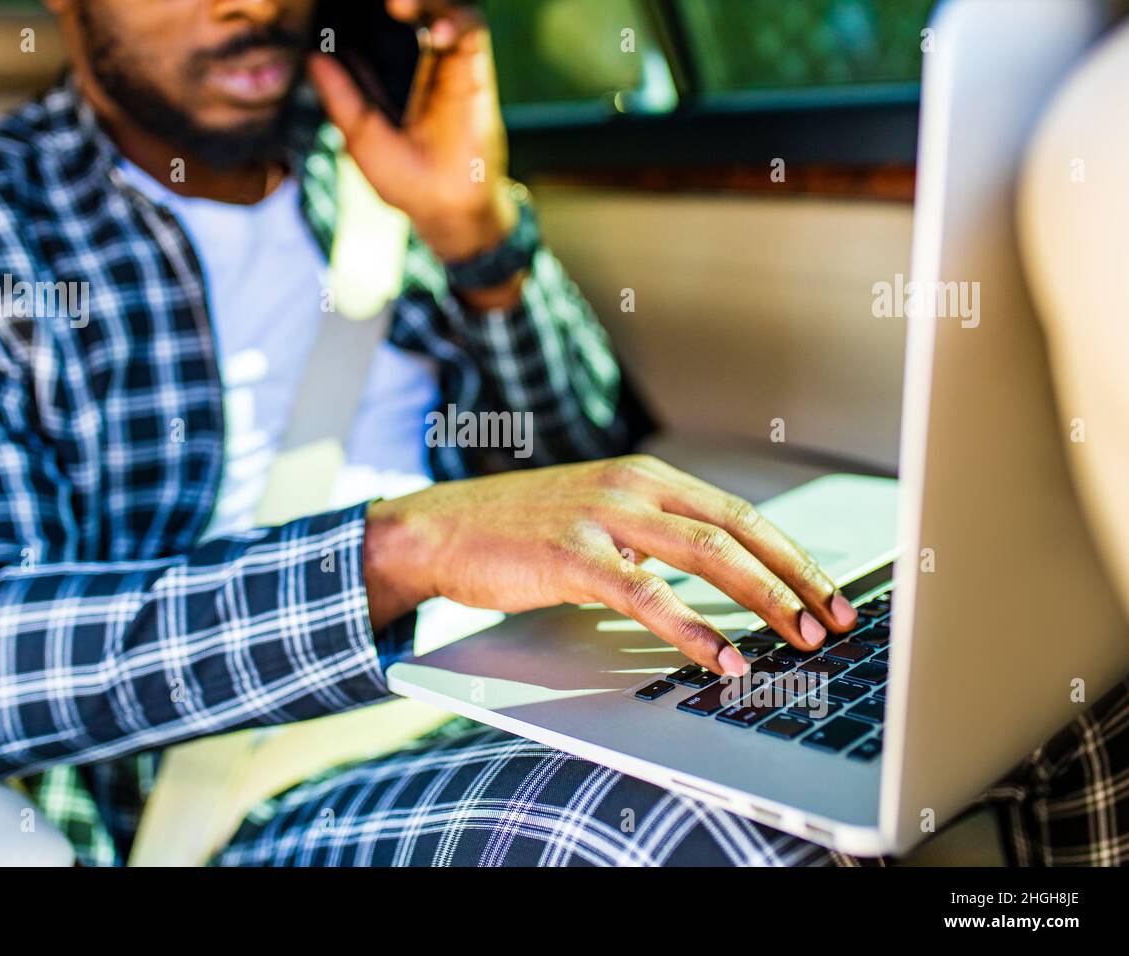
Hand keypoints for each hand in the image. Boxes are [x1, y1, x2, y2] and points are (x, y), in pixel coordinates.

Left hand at [307, 0, 516, 263]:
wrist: (444, 211)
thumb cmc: (404, 179)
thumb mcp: (360, 135)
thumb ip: (340, 95)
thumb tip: (312, 57)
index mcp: (399, 71)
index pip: (384, 26)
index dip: (367, 11)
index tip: (340, 2)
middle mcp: (428, 60)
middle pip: (416, 9)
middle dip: (403, 0)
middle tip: (380, 2)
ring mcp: (452, 64)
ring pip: (445, 8)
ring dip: (425, 1)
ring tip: (398, 5)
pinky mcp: (476, 73)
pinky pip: (472, 32)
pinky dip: (456, 23)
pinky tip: (436, 33)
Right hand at [364, 455, 859, 675]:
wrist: (443, 528)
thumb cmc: (520, 530)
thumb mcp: (599, 518)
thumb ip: (652, 537)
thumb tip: (714, 575)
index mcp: (647, 479)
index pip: (740, 514)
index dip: (792, 556)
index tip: (829, 594)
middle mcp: (634, 488)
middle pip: (738, 531)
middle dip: (796, 578)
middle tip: (834, 622)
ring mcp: (603, 517)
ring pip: (706, 555)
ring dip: (762, 600)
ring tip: (797, 639)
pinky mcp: (573, 555)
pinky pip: (647, 594)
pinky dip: (692, 628)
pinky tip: (721, 655)